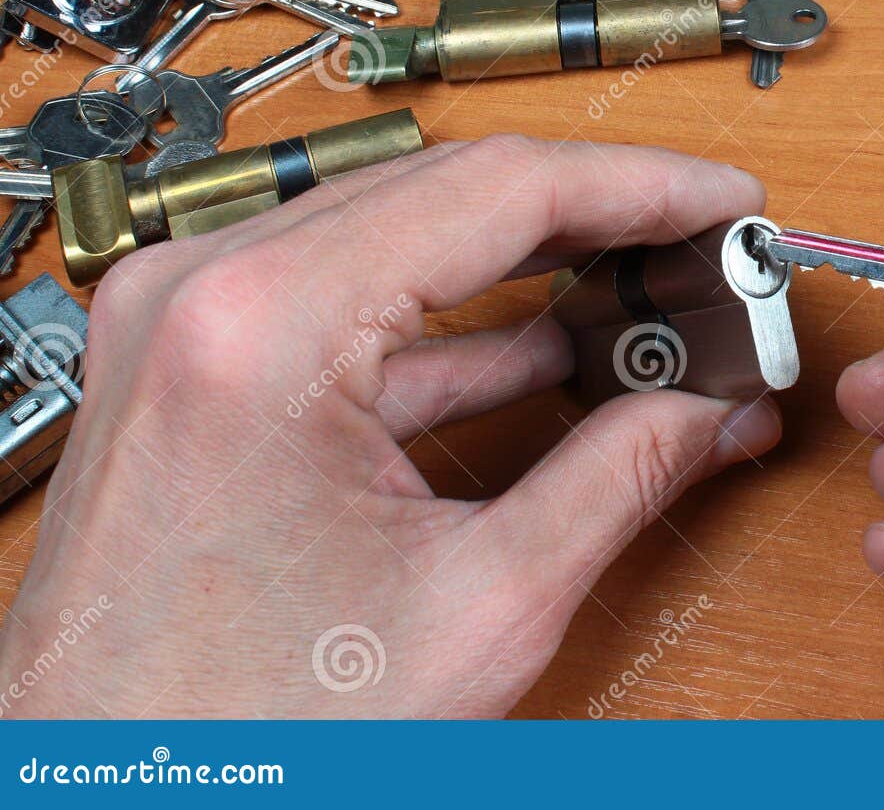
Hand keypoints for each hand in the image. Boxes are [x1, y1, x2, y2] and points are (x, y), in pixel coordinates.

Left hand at [0, 136, 779, 716]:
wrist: (109, 794)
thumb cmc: (237, 737)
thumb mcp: (477, 606)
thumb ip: (619, 480)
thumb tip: (709, 410)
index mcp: (266, 325)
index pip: (498, 190)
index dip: (640, 187)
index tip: (722, 197)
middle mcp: (205, 294)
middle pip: (449, 195)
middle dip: (596, 221)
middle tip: (700, 247)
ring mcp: (188, 324)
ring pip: (403, 235)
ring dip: (533, 266)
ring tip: (645, 293)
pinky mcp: (196, 366)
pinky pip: (350, 303)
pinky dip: (458, 324)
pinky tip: (550, 347)